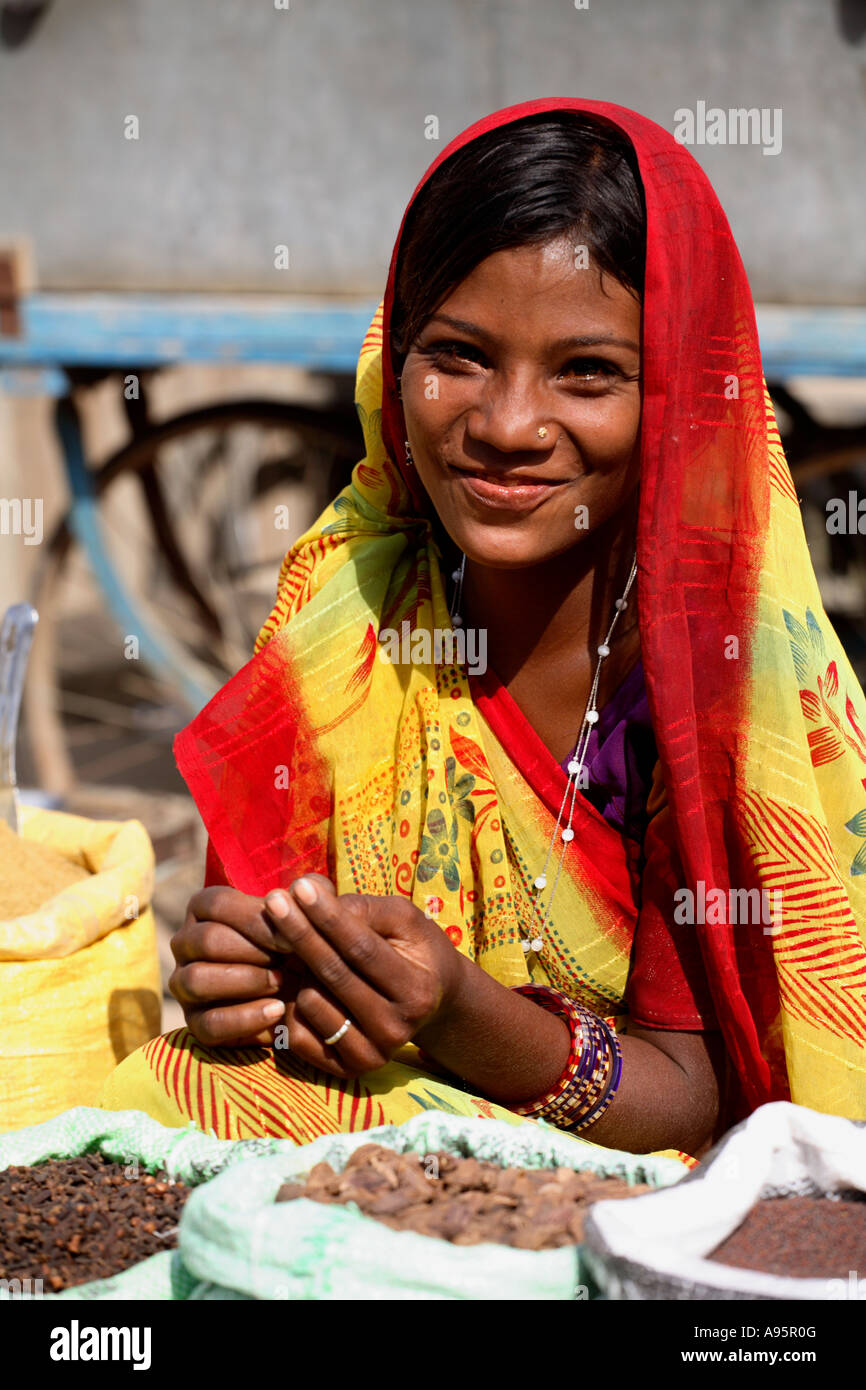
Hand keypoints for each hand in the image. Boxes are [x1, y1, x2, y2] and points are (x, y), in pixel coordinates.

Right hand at [169, 885, 300, 1046]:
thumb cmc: (301, 943)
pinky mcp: (195, 1023)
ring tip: (282, 981)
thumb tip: (299, 889)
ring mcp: (184, 984)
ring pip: (197, 980)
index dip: (257, 920)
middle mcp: (186, 943)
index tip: (291, 937)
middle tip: (288, 959)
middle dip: (254, 951)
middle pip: (207, 941)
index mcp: (204, 908)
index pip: (217, 904)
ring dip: (246, 981)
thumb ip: (311, 893)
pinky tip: (278, 1010)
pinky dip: (245, 1018)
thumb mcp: (311, 913)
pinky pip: (208, 1023)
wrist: (304, 991)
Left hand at [263, 875, 465, 1078]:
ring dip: (297, 970)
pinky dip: (291, 1004)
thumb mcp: (404, 920)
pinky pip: (298, 1034)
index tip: (299, 887)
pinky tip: (301, 984)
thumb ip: (364, 908)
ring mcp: (371, 1055)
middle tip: (273, 900)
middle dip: (298, 933)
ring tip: (303, 953)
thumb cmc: (414, 950)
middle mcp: (396, 1029)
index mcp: (416, 990)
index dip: (327, 917)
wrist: (432, 1003)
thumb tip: (311, 898)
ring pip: (310, 1003)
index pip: (361, 949)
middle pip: (332, 975)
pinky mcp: (347, 1070)